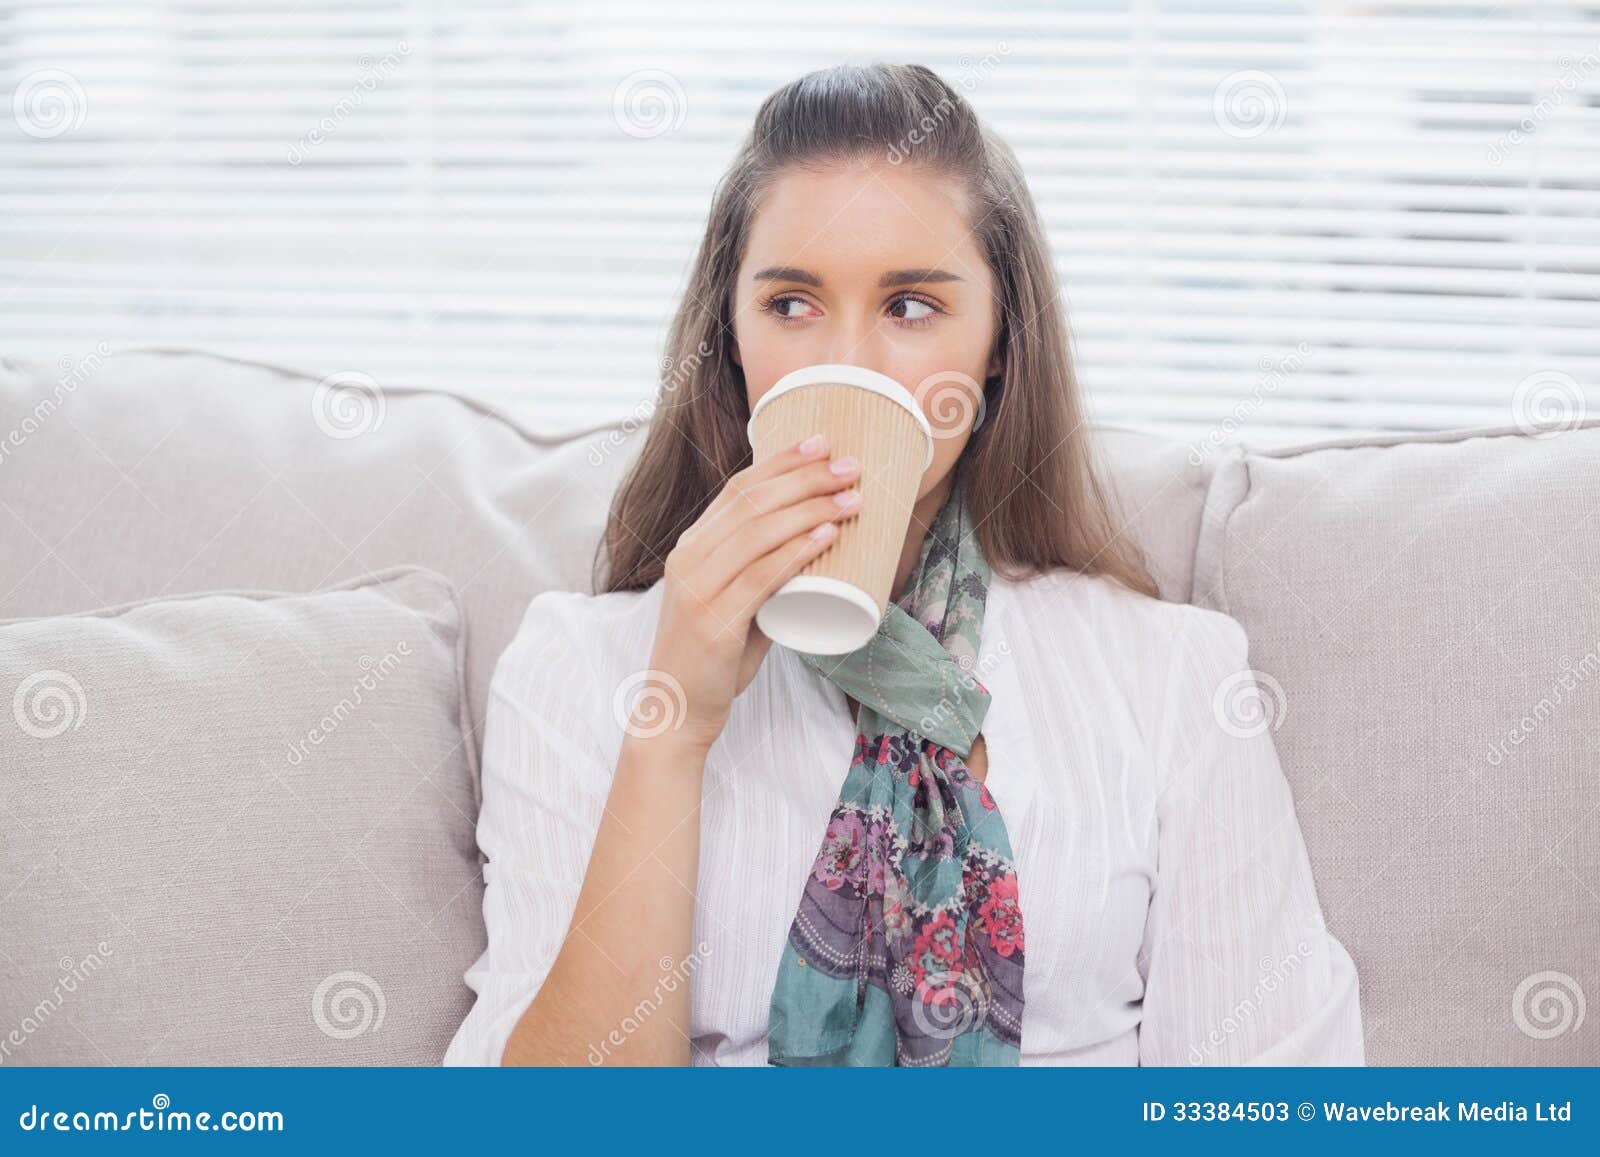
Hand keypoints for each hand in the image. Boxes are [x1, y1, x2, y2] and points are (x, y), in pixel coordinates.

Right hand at [644, 434, 862, 751]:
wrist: (677, 710)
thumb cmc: (714, 656)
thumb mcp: (734, 601)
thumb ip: (764, 574)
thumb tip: (817, 547)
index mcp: (692, 547)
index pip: (738, 489)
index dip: (782, 461)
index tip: (823, 444)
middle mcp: (689, 559)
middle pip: (752, 502)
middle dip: (807, 478)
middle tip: (852, 468)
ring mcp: (697, 590)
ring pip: (758, 533)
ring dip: (811, 509)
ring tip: (852, 499)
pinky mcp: (712, 622)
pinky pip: (761, 577)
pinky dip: (797, 552)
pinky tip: (826, 536)